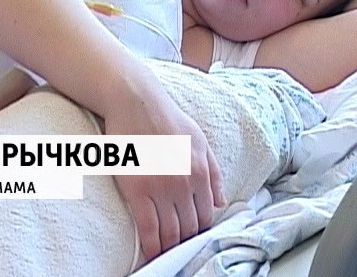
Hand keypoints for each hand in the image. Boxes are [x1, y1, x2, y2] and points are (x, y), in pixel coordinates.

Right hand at [104, 74, 224, 260]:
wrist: (136, 102)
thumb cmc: (167, 119)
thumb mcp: (200, 141)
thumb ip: (213, 172)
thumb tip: (220, 203)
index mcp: (201, 171)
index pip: (206, 216)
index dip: (200, 232)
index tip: (192, 238)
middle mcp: (184, 183)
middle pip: (189, 227)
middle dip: (185, 242)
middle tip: (178, 249)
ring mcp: (161, 188)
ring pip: (171, 232)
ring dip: (169, 248)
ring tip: (165, 254)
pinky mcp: (137, 190)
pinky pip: (148, 228)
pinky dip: (152, 246)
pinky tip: (151, 252)